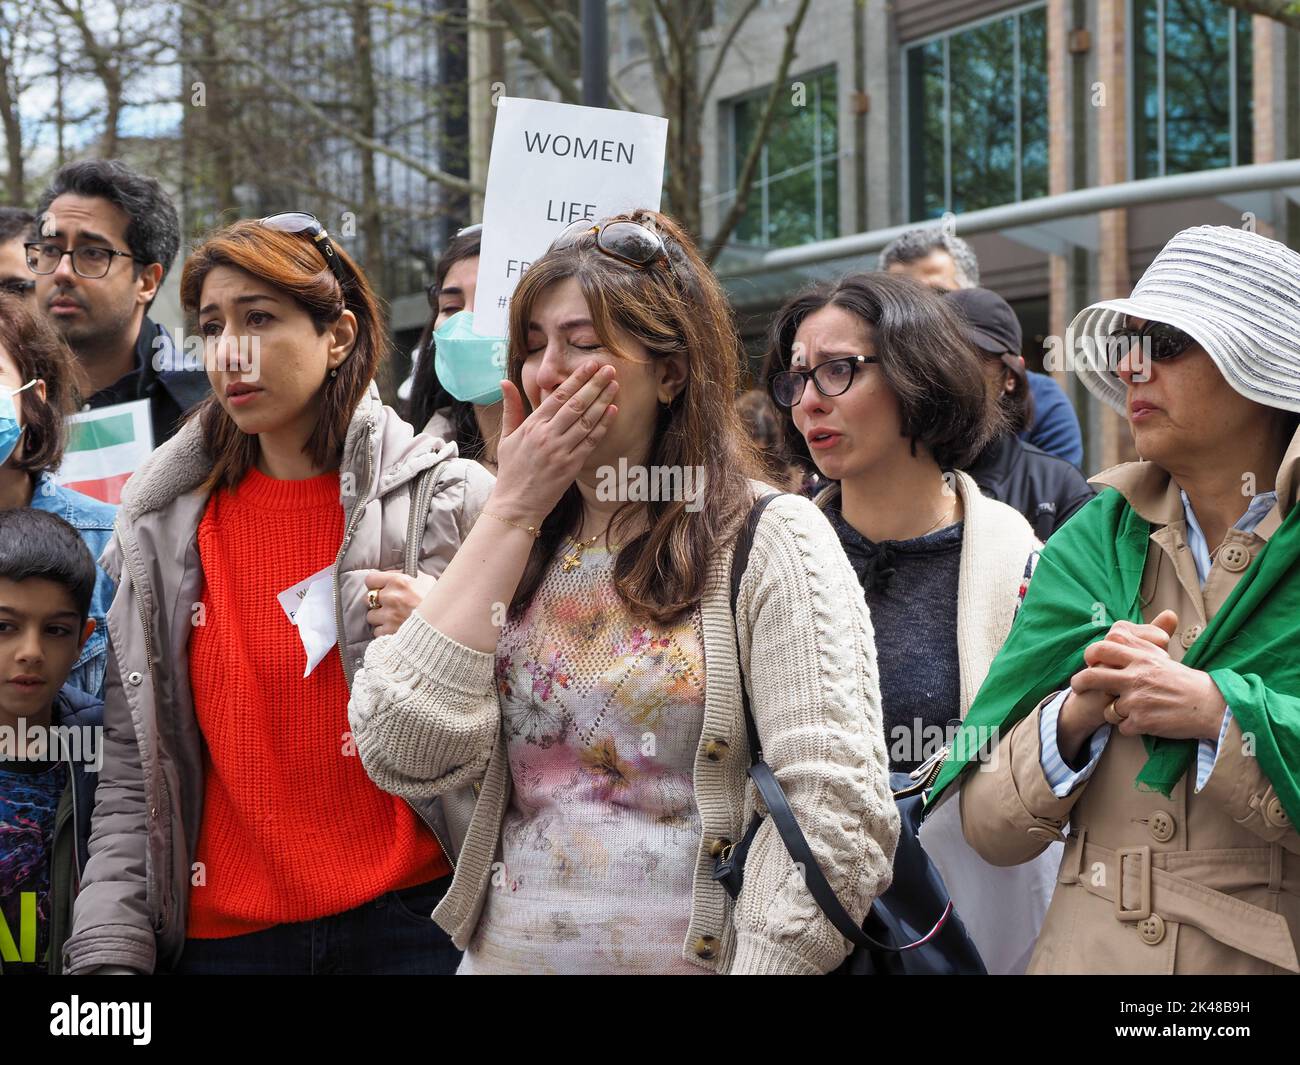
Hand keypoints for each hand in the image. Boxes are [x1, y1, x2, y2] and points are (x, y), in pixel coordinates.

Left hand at [364, 570, 436, 635]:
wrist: (444, 624)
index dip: (374, 584)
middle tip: (387, 604)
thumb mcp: (427, 581)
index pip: (370, 579)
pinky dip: (384, 631)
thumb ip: (409, 576)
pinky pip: (377, 631)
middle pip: (367, 599)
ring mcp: (389, 616)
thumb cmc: (437, 601)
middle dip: (376, 602)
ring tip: (392, 618)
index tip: (379, 588)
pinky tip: (394, 628)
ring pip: (371, 616)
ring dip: (379, 618)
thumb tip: (395, 574)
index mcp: (399, 581)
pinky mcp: (389, 632)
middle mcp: (391, 597)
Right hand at [488, 361, 617, 525]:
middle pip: (576, 404)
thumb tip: (505, 382)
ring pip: (586, 420)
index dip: (577, 379)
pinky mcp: (571, 466)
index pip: (558, 396)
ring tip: (614, 385)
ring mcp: (560, 451)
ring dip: (603, 401)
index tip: (590, 366)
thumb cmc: (512, 470)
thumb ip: (510, 408)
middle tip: (609, 369)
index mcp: (532, 425)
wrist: (516, 504)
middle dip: (594, 384)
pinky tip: (612, 411)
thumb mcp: (506, 437)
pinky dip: (603, 425)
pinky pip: (590, 441)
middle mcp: (547, 435)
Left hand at [1057, 611, 1177, 760]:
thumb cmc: (1187, 682)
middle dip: (1079, 682)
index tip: (1090, 661)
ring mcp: (1137, 700)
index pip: (1103, 648)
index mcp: (1142, 658)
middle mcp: (1136, 677)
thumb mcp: (1162, 658)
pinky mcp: (1141, 721)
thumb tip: (1115, 633)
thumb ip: (1138, 648)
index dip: (1091, 654)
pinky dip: (1131, 727)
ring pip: (1108, 709)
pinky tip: (1147, 721)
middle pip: (1092, 676)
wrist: (1211, 706)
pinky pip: (1122, 727)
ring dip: (1117, 712)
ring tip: (1137, 710)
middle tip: (1077, 687)